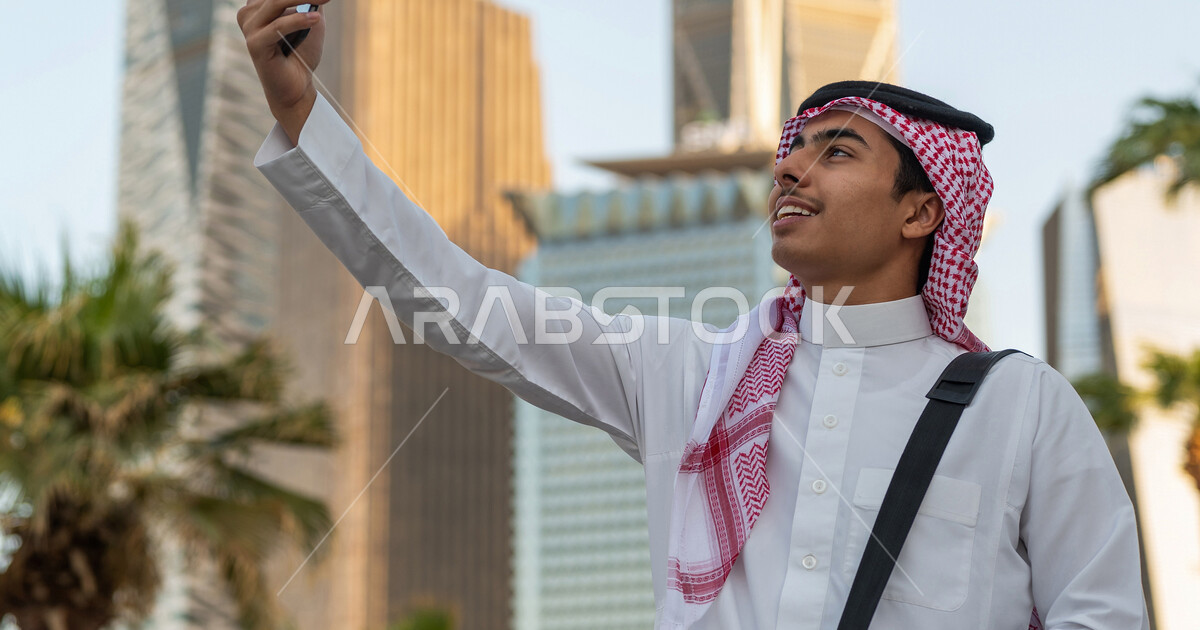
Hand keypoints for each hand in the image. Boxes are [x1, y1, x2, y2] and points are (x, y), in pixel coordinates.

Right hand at [237, 0, 331, 144]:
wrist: (297, 87)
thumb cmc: (303, 55)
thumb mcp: (312, 22)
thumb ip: (311, 2)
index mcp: (257, 6)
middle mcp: (248, 14)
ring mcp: (249, 28)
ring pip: (275, 4)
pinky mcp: (254, 44)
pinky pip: (277, 26)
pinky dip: (298, 20)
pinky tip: (315, 20)